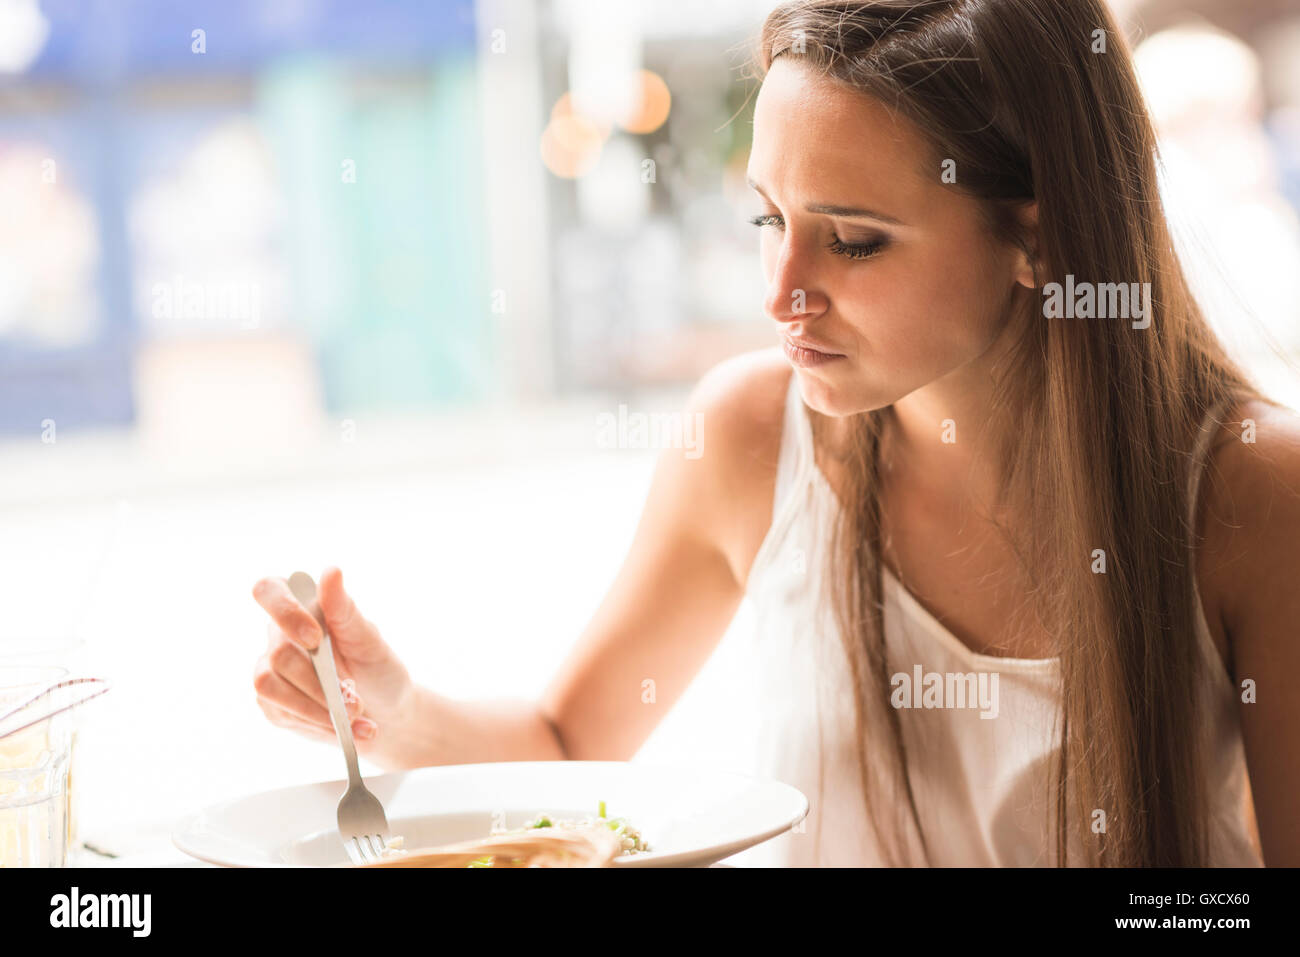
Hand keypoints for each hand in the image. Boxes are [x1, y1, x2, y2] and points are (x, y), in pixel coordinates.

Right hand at [251, 567, 414, 752]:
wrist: (385, 713)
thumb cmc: (378, 668)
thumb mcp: (369, 639)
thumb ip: (345, 609)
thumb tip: (331, 571)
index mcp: (303, 607)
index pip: (269, 590)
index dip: (284, 612)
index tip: (315, 638)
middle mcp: (279, 636)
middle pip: (278, 654)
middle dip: (320, 684)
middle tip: (356, 700)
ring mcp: (270, 670)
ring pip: (269, 686)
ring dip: (317, 708)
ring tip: (357, 718)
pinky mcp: (272, 703)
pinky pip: (281, 713)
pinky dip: (318, 725)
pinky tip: (344, 729)